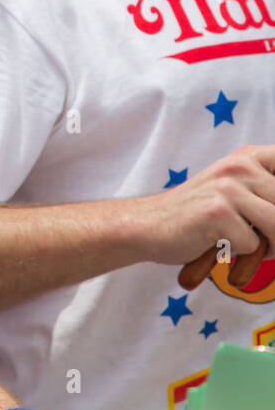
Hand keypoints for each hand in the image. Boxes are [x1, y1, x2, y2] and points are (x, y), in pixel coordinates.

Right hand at [139, 145, 274, 289]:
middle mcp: (238, 166)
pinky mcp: (217, 212)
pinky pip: (253, 244)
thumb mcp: (235, 191)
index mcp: (246, 157)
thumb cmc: (196, 215)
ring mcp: (226, 187)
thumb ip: (266, 193)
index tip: (267, 207)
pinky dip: (238, 252)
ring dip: (265, 245)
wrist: (147, 225)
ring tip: (238, 241)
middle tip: (254, 236)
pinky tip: (216, 242)